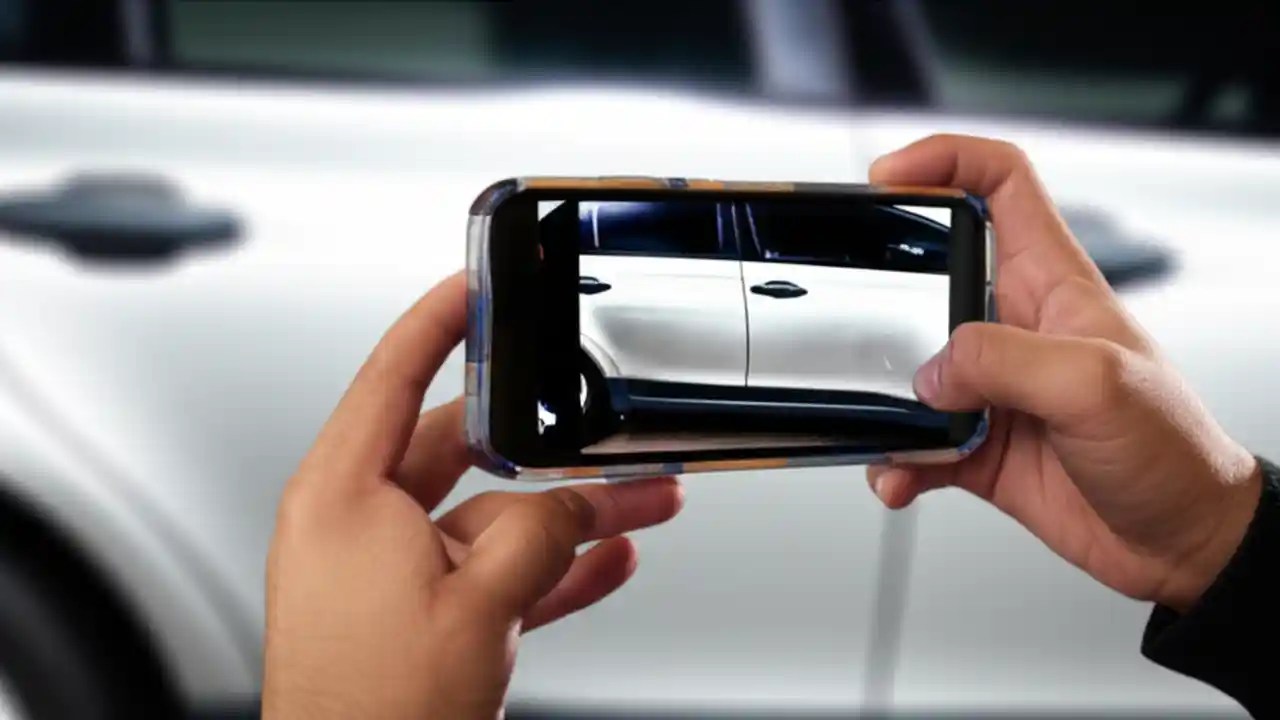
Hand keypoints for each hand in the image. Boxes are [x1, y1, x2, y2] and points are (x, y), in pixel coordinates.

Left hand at [262, 272, 683, 719]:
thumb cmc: (369, 715)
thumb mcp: (476, 606)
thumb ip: (537, 536)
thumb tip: (575, 508)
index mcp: (343, 495)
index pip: (394, 373)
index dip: (440, 320)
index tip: (477, 282)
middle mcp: (361, 524)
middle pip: (467, 450)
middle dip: (549, 444)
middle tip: (604, 427)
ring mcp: (391, 572)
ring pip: (497, 516)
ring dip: (571, 514)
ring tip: (644, 502)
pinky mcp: (420, 615)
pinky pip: (495, 570)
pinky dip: (552, 566)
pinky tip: (609, 560)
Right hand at [865, 135, 1260, 612]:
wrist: (1181, 541)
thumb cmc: (1173, 451)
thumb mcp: (1095, 384)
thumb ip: (1003, 363)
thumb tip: (930, 373)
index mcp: (1053, 283)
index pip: (1000, 183)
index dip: (944, 160)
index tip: (889, 175)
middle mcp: (1017, 327)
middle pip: (931, 275)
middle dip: (884, 290)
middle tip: (853, 309)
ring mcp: (994, 388)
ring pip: (909, 370)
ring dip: (884, 400)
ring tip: (885, 424)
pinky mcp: (978, 444)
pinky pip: (914, 443)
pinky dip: (896, 462)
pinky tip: (900, 477)